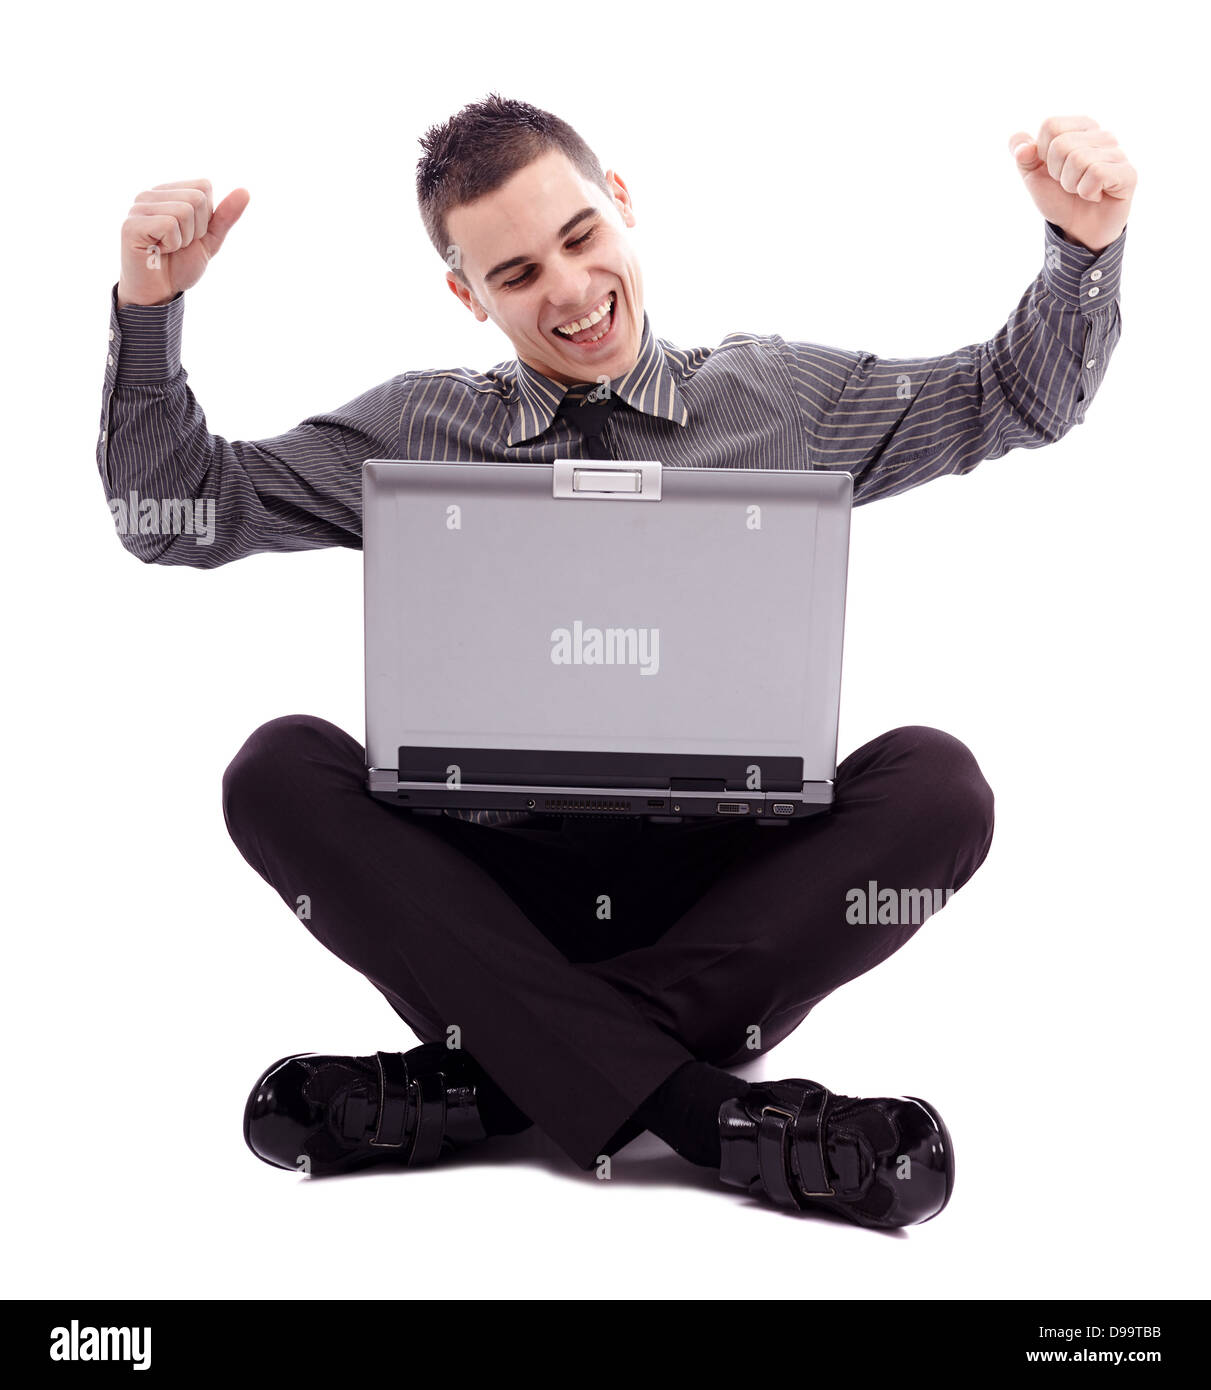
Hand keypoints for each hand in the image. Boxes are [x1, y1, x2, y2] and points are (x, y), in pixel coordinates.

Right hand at [117, 178, 249, 307]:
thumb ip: (225, 216)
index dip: (206, 217)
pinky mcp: (131, 225)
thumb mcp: (210, 240)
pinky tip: (157, 251)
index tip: (190, 234)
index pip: (204, 186)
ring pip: (184, 211)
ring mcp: (138, 208)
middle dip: (197, 229)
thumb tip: (245, 191)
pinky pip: (169, 225)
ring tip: (167, 248)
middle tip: (179, 245)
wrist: (160, 293)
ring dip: (184, 239)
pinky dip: (172, 244)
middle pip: (197, 198)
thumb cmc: (180, 265)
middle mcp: (150, 195)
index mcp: (168, 193)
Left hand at [1009, 117, 1135, 253]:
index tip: (1053, 170)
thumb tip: (1022, 148)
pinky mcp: (1128, 173)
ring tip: (1081, 191)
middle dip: (1057, 173)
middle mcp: (1102, 135)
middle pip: (1062, 145)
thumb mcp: (1033, 176)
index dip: (1043, 155)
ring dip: (1071, 185)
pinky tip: (1096, 196)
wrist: (1078, 229)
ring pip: (1079, 160)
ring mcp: (1117, 153)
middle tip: (1068, 184)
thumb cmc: (1059, 198)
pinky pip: (1097, 174)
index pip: (1050, 126)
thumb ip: (1023, 156)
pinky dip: (1088, 192)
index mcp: (1080, 127)